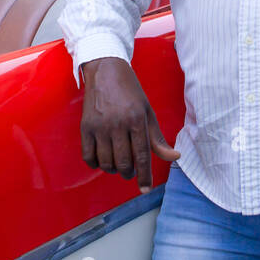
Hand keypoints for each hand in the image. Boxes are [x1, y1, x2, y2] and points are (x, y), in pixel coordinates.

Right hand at [79, 56, 178, 190]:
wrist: (105, 70)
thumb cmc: (130, 91)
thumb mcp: (148, 111)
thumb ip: (157, 138)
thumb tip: (174, 157)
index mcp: (137, 120)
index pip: (143, 156)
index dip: (145, 176)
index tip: (146, 189)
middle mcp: (118, 124)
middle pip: (124, 163)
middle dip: (129, 173)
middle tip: (130, 170)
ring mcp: (99, 126)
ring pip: (106, 162)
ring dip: (113, 169)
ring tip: (117, 162)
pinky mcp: (85, 127)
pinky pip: (88, 156)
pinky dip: (96, 163)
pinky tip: (102, 158)